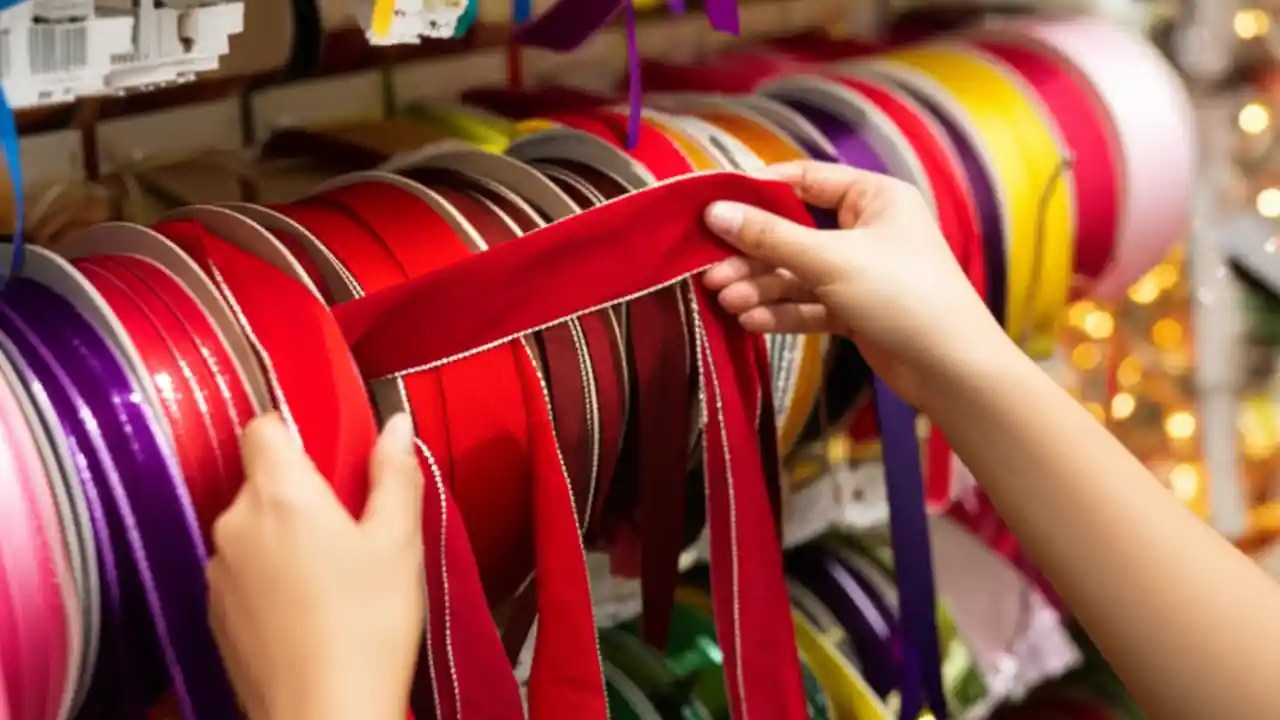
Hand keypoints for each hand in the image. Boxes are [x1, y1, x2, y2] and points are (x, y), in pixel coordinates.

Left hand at [207, 413, 424, 719]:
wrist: (325, 716)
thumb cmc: (368, 625)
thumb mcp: (398, 542)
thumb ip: (394, 474)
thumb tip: (394, 422)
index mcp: (279, 495)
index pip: (262, 427)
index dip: (294, 430)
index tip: (330, 454)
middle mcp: (234, 524)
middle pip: (260, 481)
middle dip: (300, 492)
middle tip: (351, 525)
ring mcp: (219, 572)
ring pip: (251, 529)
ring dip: (284, 536)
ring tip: (333, 575)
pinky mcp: (215, 615)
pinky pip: (243, 572)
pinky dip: (270, 577)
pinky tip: (308, 608)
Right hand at [703, 161, 1014, 408]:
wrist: (951, 368)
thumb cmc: (902, 295)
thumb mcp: (830, 260)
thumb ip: (770, 236)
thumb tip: (714, 212)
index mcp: (874, 196)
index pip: (804, 180)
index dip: (757, 192)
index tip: (713, 207)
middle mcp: (868, 228)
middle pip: (794, 231)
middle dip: (752, 254)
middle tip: (709, 271)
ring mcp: (862, 271)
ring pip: (798, 271)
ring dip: (761, 285)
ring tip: (723, 300)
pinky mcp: (857, 309)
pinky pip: (810, 303)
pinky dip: (781, 310)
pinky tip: (749, 319)